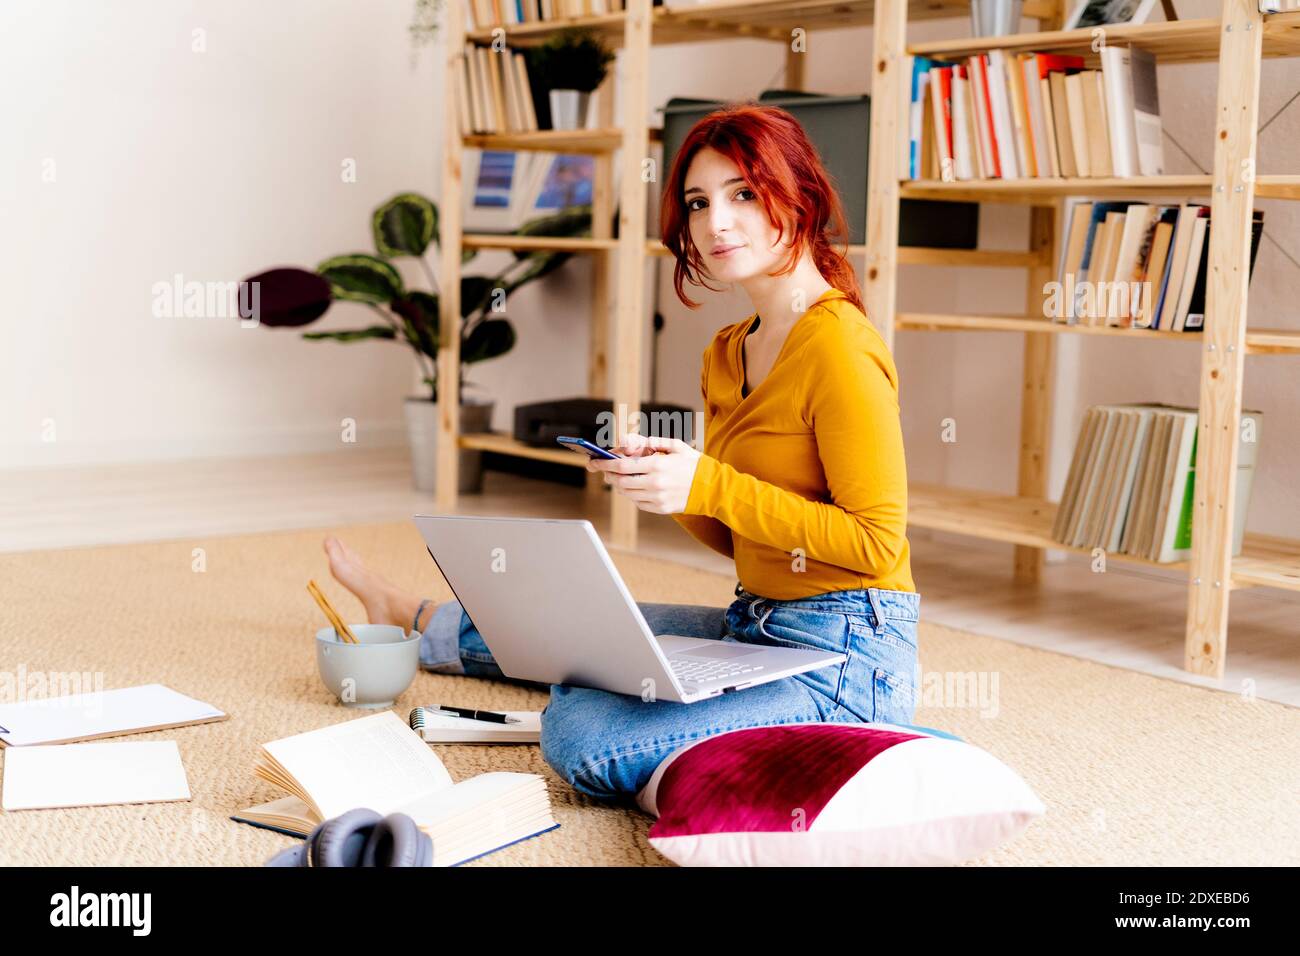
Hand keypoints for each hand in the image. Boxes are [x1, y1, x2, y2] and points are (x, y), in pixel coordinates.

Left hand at [587, 434, 701, 514]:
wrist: (713, 488)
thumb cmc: (694, 464)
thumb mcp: (676, 446)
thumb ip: (652, 441)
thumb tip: (630, 441)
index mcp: (657, 464)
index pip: (622, 466)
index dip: (604, 463)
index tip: (595, 461)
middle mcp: (655, 482)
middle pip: (620, 481)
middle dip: (609, 475)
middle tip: (605, 470)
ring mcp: (657, 497)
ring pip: (627, 493)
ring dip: (619, 485)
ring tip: (620, 478)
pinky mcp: (660, 508)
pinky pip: (638, 503)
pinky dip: (632, 494)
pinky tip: (635, 487)